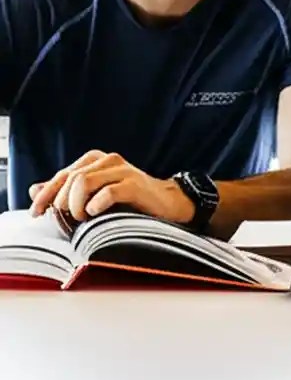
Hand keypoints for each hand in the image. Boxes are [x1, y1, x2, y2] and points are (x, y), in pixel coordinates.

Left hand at [28, 150, 195, 224]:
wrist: (166, 205)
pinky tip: (95, 213)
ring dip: (76, 205)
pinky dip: (95, 205)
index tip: (36, 213)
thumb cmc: (128, 202)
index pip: (62, 174)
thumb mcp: (93, 195)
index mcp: (95, 160)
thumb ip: (65, 192)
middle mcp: (108, 160)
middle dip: (61, 202)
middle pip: (71, 178)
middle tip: (67, 219)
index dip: (46, 194)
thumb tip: (34, 190)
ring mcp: (123, 170)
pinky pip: (107, 192)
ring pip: (83, 182)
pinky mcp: (135, 184)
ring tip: (82, 218)